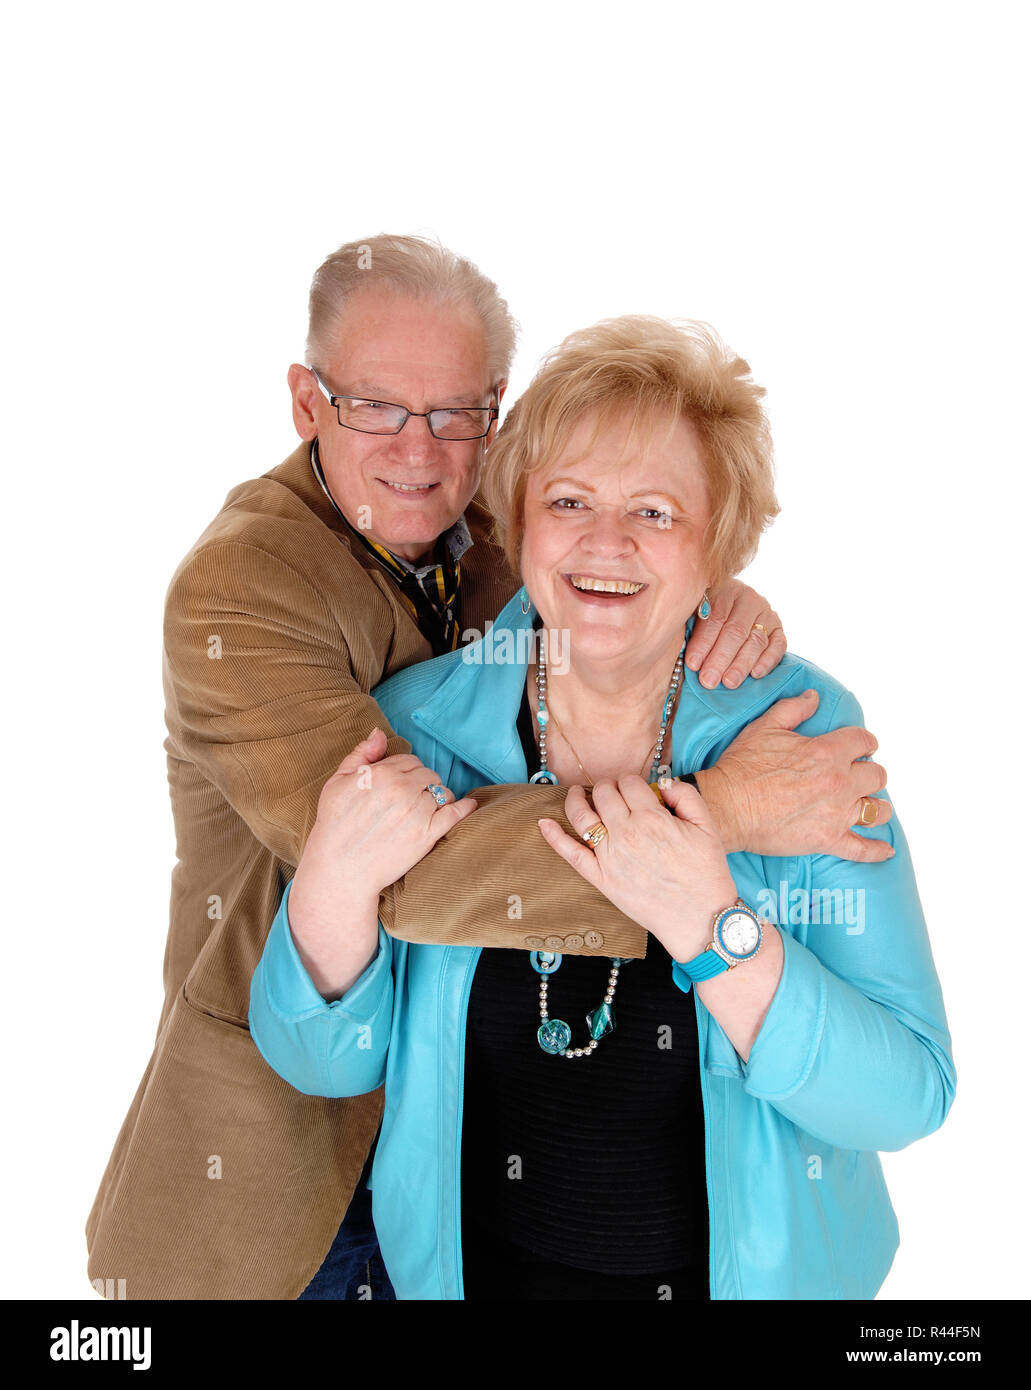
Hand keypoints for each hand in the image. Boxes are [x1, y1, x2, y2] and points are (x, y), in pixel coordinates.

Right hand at [290, 728, 477, 929]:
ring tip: (428, 809)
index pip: (410, 761)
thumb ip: (360, 754)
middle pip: (428, 774)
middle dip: (423, 784)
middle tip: (413, 799)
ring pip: (442, 792)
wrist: (339, 870)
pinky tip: (468, 806)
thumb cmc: (334, 825)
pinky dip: (465, 808)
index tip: (402, 784)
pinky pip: (456, 813)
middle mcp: (402, 789)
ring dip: (438, 798)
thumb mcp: (337, 782)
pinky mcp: (427, 835)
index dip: (407, 772)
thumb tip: (380, 733)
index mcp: (381, 773)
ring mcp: (417, 812)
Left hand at [537, 778, 736, 962]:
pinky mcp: (600, 879)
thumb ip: (686, 796)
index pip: (629, 783)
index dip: (630, 781)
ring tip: (575, 793)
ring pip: (582, 816)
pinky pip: (570, 853)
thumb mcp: (708, 827)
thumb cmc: (706, 873)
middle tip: (611, 791)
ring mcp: (609, 857)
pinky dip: (554, 837)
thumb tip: (663, 782)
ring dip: (575, 799)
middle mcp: (626, 834)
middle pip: (604, 794)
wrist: (700, 918)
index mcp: (652, 818)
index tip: (634, 787)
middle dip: (607, 787)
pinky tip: (543, 823)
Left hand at [685, 578, 784, 688]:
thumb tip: (679, 648)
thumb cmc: (702, 619)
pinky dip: (768, 660)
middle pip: (735, 631)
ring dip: (741, 664)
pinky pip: (778, 645)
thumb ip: (687, 625)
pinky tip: (756, 675)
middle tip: (709, 681)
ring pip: (756, 640)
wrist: (731, 613)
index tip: (693, 665)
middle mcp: (748, 598)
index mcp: (723, 590)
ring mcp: (766, 613)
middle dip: (720, 658)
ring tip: (728, 683)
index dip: (703, 643)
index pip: (714, 617)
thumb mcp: (692, 613)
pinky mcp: (778, 629)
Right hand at [696, 691, 894, 860]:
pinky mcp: (828, 840)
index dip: (863, 742)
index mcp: (827, 752)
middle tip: (855, 775)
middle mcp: (839, 782)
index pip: (864, 741)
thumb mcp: (765, 728)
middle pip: (877, 775)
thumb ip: (793, 709)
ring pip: (878, 810)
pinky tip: (885, 849)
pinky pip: (863, 849)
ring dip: (876, 805)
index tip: (858, 747)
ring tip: (867, 804)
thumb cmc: (742, 767)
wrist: (726, 807)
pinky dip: (877, 850)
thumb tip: (813, 696)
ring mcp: (837, 814)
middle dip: (868, 772)